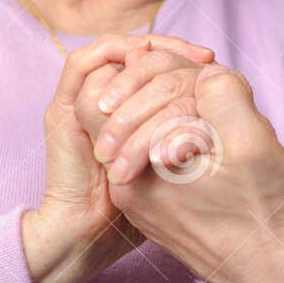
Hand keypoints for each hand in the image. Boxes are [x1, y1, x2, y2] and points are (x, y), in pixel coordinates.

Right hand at [23, 32, 214, 282]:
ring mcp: (81, 103)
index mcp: (134, 115)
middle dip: (170, 47)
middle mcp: (106, 103)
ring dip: (145, 48)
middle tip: (204, 56)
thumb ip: (195, 135)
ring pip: (110, 49)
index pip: (153, 63)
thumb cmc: (144, 212)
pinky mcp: (63, 109)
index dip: (182, 56)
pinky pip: (81, 63)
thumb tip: (220, 94)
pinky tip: (143, 62)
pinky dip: (113, 54)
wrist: (88, 235)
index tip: (213, 62)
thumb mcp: (184, 167)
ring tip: (179, 59)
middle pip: (135, 51)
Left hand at [102, 65, 283, 282]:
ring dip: (169, 108)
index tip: (199, 67)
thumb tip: (201, 72)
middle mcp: (124, 188)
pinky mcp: (155, 207)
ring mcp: (138, 199)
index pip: (116, 97)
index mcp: (132, 172)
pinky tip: (209, 140)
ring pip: (135, 131)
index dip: (156, 67)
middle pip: (118, 112)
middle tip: (200, 79)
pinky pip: (150, 156)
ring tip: (210, 111)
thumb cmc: (262, 212)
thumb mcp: (251, 141)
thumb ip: (221, 92)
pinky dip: (174, 134)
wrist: (271, 270)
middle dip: (159, 85)